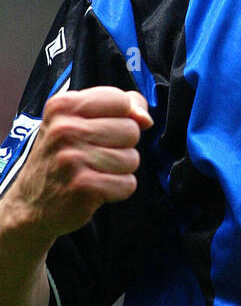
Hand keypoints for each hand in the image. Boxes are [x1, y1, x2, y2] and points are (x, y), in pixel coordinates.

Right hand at [4, 87, 153, 248]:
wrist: (29, 205)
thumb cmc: (59, 159)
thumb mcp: (75, 122)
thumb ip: (116, 108)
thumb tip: (145, 118)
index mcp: (62, 105)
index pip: (120, 100)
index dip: (120, 117)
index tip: (100, 130)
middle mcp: (65, 129)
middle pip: (131, 130)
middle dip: (121, 146)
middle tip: (93, 156)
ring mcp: (73, 158)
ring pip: (132, 158)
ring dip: (119, 170)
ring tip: (93, 172)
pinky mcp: (84, 187)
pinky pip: (128, 184)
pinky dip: (117, 190)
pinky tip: (95, 189)